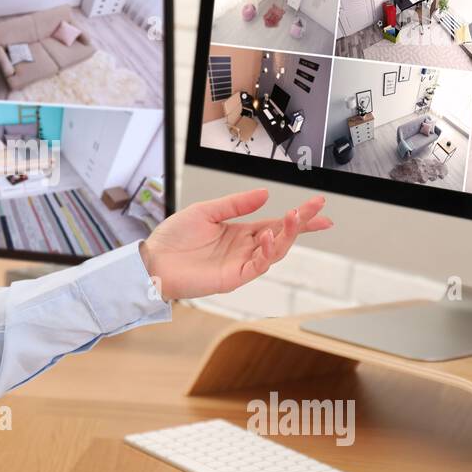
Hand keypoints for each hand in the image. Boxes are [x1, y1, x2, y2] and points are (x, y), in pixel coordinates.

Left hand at [139, 188, 331, 301]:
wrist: (153, 259)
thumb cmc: (173, 238)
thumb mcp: (206, 211)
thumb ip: (235, 204)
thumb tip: (264, 194)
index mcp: (240, 232)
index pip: (276, 223)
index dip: (298, 216)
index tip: (318, 206)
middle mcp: (244, 248)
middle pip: (282, 236)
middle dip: (302, 224)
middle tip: (318, 211)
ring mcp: (240, 264)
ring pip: (275, 252)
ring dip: (288, 235)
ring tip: (294, 218)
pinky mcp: (233, 277)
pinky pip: (257, 266)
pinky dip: (267, 252)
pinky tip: (269, 237)